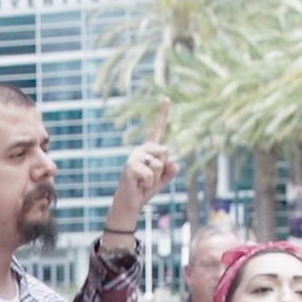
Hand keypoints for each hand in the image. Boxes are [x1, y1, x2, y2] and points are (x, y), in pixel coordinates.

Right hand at [105, 99, 177, 232]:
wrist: (130, 204)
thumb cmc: (146, 189)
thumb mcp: (164, 178)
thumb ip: (172, 169)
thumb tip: (172, 160)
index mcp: (150, 149)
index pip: (158, 129)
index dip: (163, 113)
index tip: (166, 98)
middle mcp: (141, 149)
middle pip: (165, 151)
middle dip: (163, 168)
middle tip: (149, 177)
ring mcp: (133, 157)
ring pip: (159, 164)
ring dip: (155, 178)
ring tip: (143, 182)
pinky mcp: (129, 167)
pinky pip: (150, 174)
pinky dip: (148, 184)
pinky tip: (138, 185)